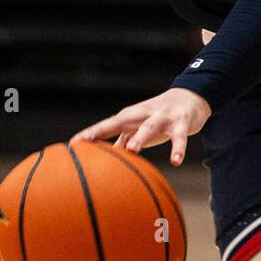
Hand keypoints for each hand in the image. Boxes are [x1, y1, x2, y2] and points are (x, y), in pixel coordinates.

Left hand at [74, 88, 211, 166]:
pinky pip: (179, 137)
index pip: (105, 126)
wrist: (189, 98)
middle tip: (87, 145)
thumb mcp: (138, 128)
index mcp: (129, 118)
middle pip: (120, 122)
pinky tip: (176, 162)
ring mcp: (161, 117)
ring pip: (149, 127)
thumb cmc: (157, 118)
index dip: (89, 135)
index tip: (72, 144)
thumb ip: (122, 142)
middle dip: (104, 132)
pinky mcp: (181, 122)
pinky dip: (178, 149)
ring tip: (132, 150)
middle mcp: (141, 115)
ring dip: (140, 137)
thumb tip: (104, 161)